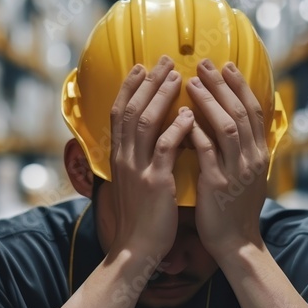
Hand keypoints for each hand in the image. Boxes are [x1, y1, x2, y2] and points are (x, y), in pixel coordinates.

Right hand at [107, 56, 194, 259]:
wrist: (137, 248)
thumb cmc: (141, 215)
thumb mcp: (134, 181)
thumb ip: (139, 156)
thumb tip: (148, 135)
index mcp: (119, 156)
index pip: (119, 112)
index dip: (130, 87)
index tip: (142, 66)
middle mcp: (124, 158)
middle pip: (131, 109)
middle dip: (147, 82)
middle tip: (163, 60)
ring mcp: (137, 169)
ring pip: (145, 122)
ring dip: (161, 96)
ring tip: (177, 76)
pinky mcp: (154, 182)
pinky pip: (164, 149)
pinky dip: (175, 129)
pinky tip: (188, 115)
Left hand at [185, 59, 268, 260]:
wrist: (235, 242)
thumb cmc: (237, 208)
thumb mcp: (249, 175)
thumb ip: (244, 149)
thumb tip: (237, 123)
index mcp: (260, 154)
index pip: (254, 110)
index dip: (240, 86)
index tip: (226, 66)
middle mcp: (252, 158)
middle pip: (241, 111)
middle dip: (223, 85)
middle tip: (204, 63)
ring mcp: (236, 170)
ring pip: (227, 126)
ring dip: (209, 101)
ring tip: (191, 82)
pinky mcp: (218, 183)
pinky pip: (208, 150)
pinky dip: (197, 131)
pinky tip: (184, 116)